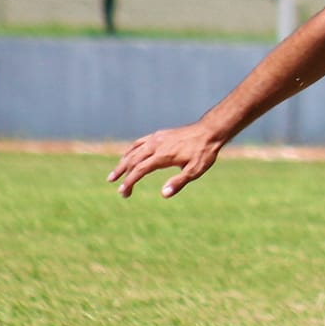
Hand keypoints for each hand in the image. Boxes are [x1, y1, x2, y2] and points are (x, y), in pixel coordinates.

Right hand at [108, 123, 224, 198]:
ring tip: (115, 173)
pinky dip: (131, 150)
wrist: (209, 131)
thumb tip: (163, 194)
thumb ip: (179, 182)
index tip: (124, 192)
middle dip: (122, 173)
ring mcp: (156, 138)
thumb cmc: (204, 152)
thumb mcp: (195, 170)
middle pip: (132, 160)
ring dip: (123, 162)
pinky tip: (128, 156)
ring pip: (133, 150)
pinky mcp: (159, 134)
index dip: (129, 182)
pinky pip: (140, 142)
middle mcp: (156, 145)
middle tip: (114, 184)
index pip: (139, 170)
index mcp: (162, 156)